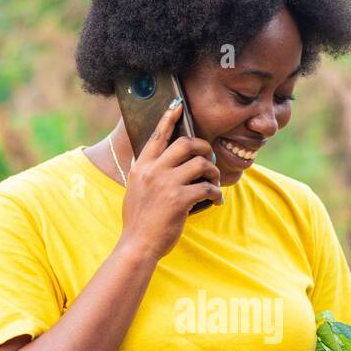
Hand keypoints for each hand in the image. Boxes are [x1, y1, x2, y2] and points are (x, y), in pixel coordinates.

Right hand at [117, 99, 221, 262]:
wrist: (137, 245)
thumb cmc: (138, 221)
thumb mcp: (134, 190)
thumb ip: (143, 173)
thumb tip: (148, 160)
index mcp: (141, 167)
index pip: (157, 136)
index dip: (169, 118)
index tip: (179, 105)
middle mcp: (153, 171)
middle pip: (185, 144)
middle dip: (203, 147)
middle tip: (209, 158)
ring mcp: (166, 184)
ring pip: (200, 164)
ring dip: (213, 171)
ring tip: (214, 181)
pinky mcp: (179, 200)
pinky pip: (206, 187)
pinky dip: (215, 193)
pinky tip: (216, 200)